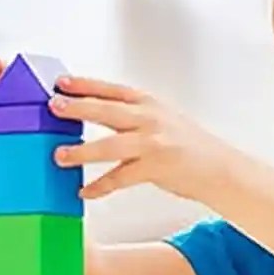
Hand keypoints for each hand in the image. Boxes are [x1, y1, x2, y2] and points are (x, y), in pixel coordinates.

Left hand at [50, 76, 238, 202]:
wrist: (220, 169)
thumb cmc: (188, 145)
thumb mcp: (162, 119)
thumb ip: (132, 115)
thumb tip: (93, 110)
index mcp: (149, 104)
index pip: (111, 90)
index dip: (85, 84)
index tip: (61, 82)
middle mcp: (150, 119)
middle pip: (107, 110)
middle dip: (78, 107)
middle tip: (53, 107)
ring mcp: (153, 143)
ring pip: (110, 145)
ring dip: (82, 151)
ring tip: (60, 155)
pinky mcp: (156, 168)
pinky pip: (120, 178)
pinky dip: (101, 186)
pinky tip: (85, 192)